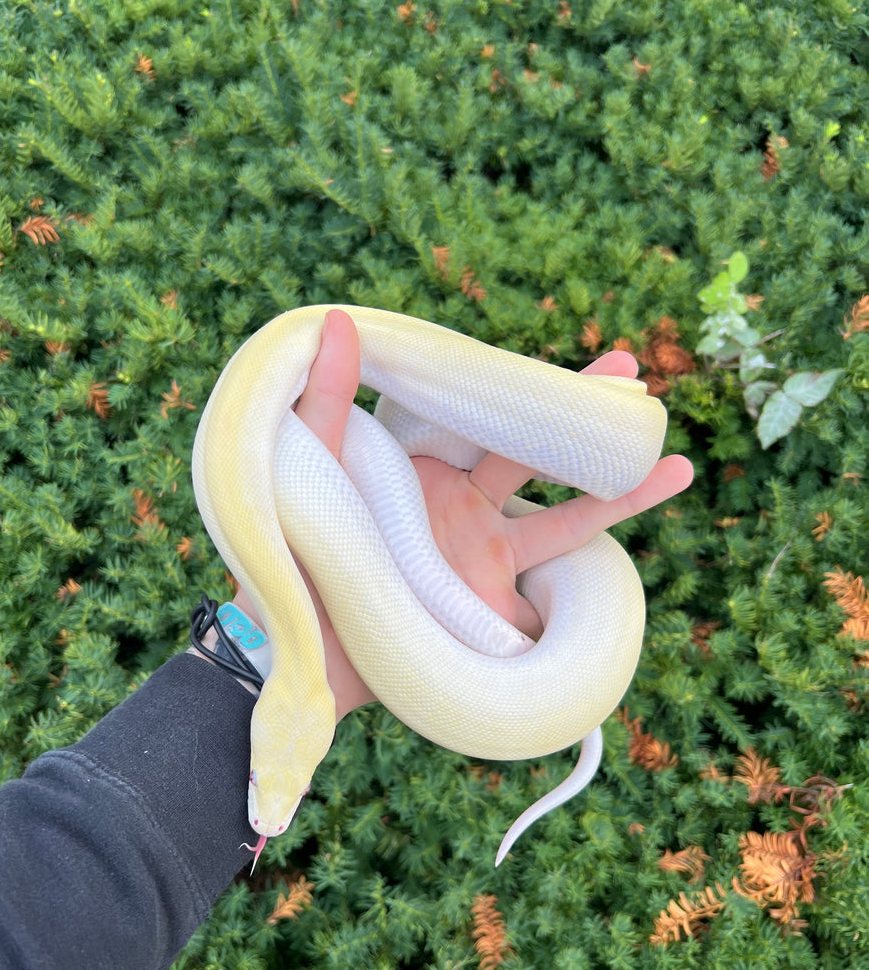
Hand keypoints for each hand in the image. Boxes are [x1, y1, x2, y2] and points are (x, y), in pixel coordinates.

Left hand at [235, 309, 692, 719]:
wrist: (295, 650)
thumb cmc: (290, 555)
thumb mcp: (307, 473)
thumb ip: (325, 403)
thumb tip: (340, 320)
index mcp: (424, 468)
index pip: (488, 416)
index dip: (532, 385)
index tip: (560, 350)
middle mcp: (463, 509)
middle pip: (542, 456)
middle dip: (588, 419)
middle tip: (639, 381)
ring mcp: (483, 561)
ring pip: (568, 521)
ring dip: (622, 496)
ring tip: (679, 465)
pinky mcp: (492, 611)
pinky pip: (552, 597)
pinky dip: (594, 587)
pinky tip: (638, 574)